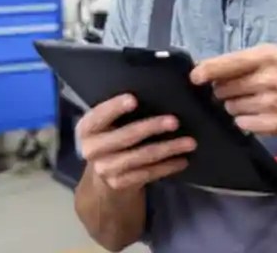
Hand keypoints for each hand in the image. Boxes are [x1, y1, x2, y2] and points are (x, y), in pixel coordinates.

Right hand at [76, 93, 196, 190]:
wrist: (104, 175)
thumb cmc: (113, 136)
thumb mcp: (110, 123)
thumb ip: (122, 110)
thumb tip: (157, 91)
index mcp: (87, 128)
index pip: (99, 115)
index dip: (115, 107)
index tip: (134, 99)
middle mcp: (91, 149)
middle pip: (125, 136)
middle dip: (152, 127)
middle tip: (175, 121)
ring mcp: (105, 169)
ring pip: (141, 157)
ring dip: (168, 149)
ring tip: (190, 142)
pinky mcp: (119, 184)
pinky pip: (148, 174)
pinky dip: (167, 166)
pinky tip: (183, 160)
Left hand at [190, 43, 276, 136]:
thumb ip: (247, 61)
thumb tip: (210, 71)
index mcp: (269, 56)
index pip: (227, 63)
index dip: (205, 71)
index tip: (194, 77)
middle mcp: (268, 78)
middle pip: (224, 88)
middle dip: (224, 90)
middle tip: (241, 89)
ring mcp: (270, 103)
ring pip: (230, 107)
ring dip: (235, 105)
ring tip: (256, 101)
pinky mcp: (272, 124)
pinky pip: (241, 123)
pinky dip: (245, 120)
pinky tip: (261, 114)